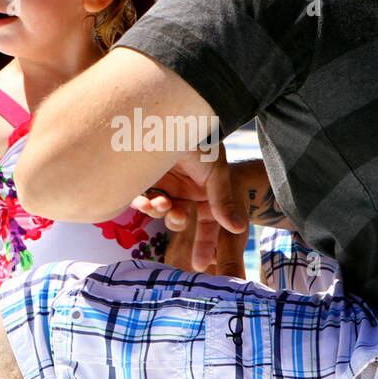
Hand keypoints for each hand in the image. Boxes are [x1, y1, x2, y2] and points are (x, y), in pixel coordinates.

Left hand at [132, 144, 246, 273]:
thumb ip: (224, 202)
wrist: (176, 116)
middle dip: (176, 221)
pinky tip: (143, 199)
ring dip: (158, 211)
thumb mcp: (217, 173)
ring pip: (159, 210)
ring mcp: (164, 183)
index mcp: (206, 192)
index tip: (199, 263)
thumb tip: (238, 229)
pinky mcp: (143, 176)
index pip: (209, 223)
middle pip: (179, 219)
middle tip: (176, 215)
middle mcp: (185, 190)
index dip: (205, 243)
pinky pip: (139, 197)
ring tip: (159, 201)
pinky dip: (141, 202)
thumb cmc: (203, 142)